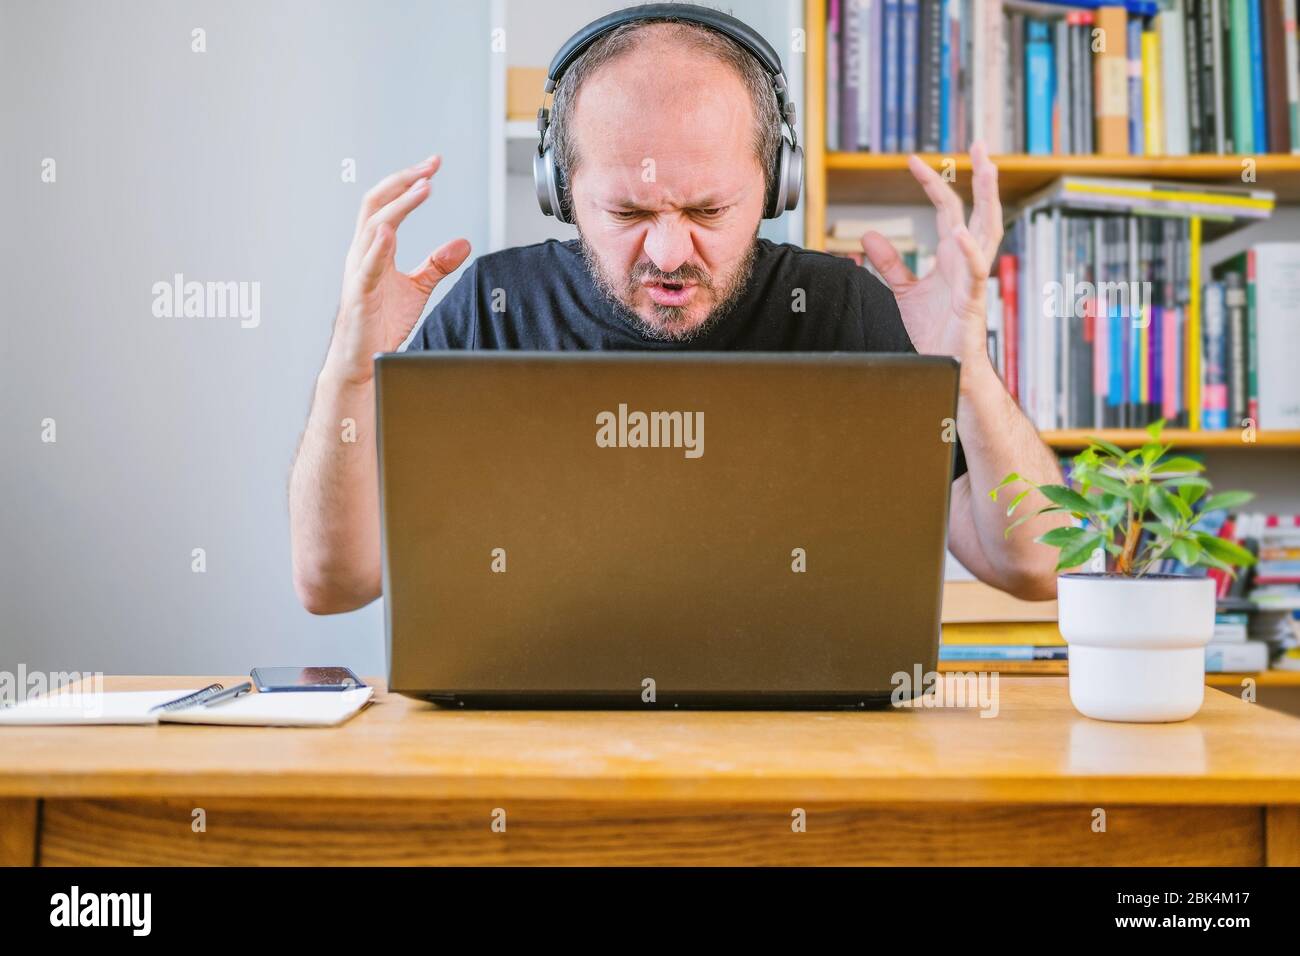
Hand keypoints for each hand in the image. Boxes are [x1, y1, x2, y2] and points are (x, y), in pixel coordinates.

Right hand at [325, 155, 470, 384]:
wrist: (362, 359)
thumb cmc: (380, 324)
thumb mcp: (418, 288)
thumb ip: (437, 264)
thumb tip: (462, 243)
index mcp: (375, 248)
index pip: (389, 204)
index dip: (409, 182)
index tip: (432, 166)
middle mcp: (363, 253)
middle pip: (376, 203)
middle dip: (403, 181)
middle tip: (429, 166)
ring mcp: (359, 271)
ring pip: (373, 227)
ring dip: (398, 205)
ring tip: (421, 188)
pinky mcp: (359, 294)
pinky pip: (366, 266)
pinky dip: (377, 247)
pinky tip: (389, 231)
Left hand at [860, 141, 1002, 368]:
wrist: (942, 367)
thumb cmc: (931, 332)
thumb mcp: (902, 291)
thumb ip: (890, 263)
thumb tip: (869, 236)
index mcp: (951, 256)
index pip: (947, 210)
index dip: (932, 184)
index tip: (912, 161)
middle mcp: (966, 261)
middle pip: (979, 210)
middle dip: (983, 178)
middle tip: (982, 145)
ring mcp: (973, 278)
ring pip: (987, 231)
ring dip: (989, 199)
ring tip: (988, 169)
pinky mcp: (972, 300)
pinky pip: (975, 271)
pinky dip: (968, 250)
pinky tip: (959, 231)